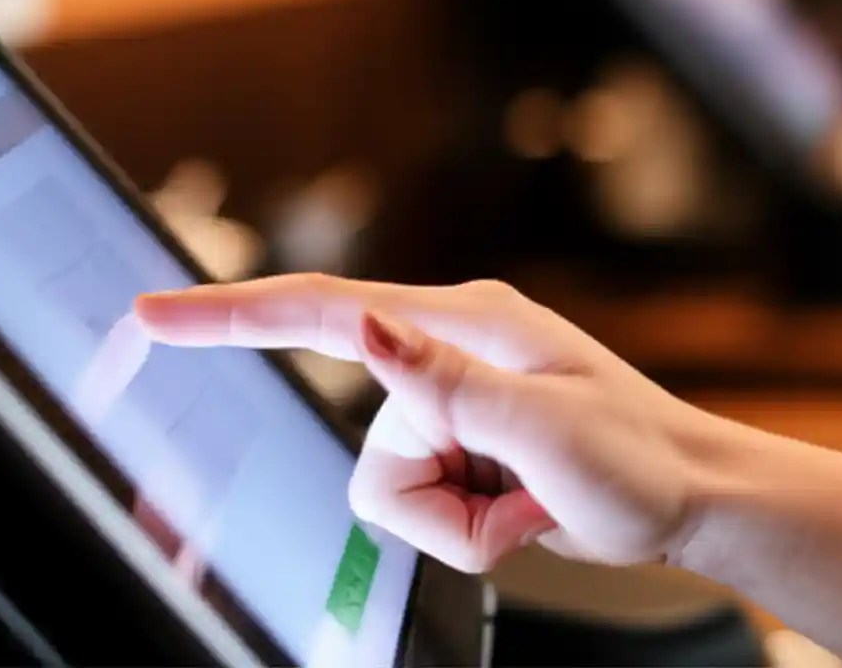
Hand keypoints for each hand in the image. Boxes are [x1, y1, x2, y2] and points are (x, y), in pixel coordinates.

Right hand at [135, 275, 712, 572]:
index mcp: (465, 327)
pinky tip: (522, 510)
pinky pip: (417, 507)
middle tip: (517, 496)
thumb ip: (445, 380)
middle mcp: (448, 360)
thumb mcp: (544, 424)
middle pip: (368, 449)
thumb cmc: (640, 457)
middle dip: (435, 503)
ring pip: (387, 490)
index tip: (155, 311)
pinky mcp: (460, 448)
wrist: (687, 498)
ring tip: (527, 504)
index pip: (328, 314)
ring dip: (457, 521)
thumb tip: (365, 329)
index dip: (232, 314)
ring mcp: (453, 408)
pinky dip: (467, 530)